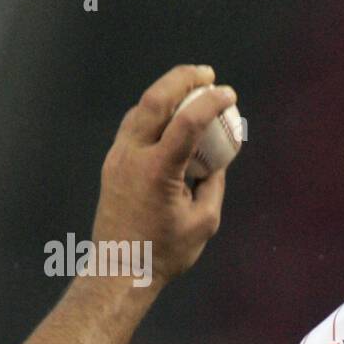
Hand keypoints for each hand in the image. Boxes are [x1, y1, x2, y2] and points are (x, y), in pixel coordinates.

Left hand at [92, 65, 237, 286]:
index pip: (187, 122)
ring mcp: (118, 158)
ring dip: (166, 92)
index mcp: (157, 171)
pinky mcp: (113, 164)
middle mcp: (132, 156)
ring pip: (139, 109)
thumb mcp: (204, 221)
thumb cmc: (165, 252)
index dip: (211, 102)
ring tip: (191, 88)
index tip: (230, 95)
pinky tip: (170, 115)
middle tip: (207, 74)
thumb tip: (218, 159)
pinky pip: (134, 126)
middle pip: (154, 100)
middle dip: (182, 79)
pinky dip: (154, 113)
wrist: (121, 269)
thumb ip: (214, 183)